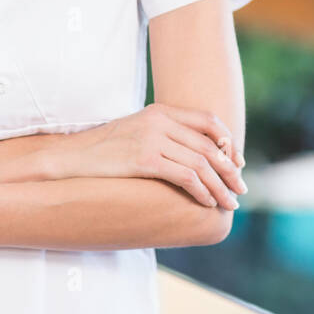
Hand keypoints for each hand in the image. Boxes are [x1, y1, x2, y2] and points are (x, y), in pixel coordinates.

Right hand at [63, 104, 246, 208]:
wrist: (72, 157)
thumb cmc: (106, 149)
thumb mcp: (139, 132)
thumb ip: (166, 135)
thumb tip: (196, 154)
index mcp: (161, 111)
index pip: (208, 121)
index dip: (228, 142)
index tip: (238, 162)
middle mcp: (160, 121)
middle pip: (209, 145)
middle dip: (230, 170)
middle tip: (241, 189)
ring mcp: (152, 139)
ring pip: (201, 163)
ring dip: (220, 186)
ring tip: (229, 203)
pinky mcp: (144, 160)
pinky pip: (185, 176)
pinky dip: (202, 191)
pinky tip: (207, 202)